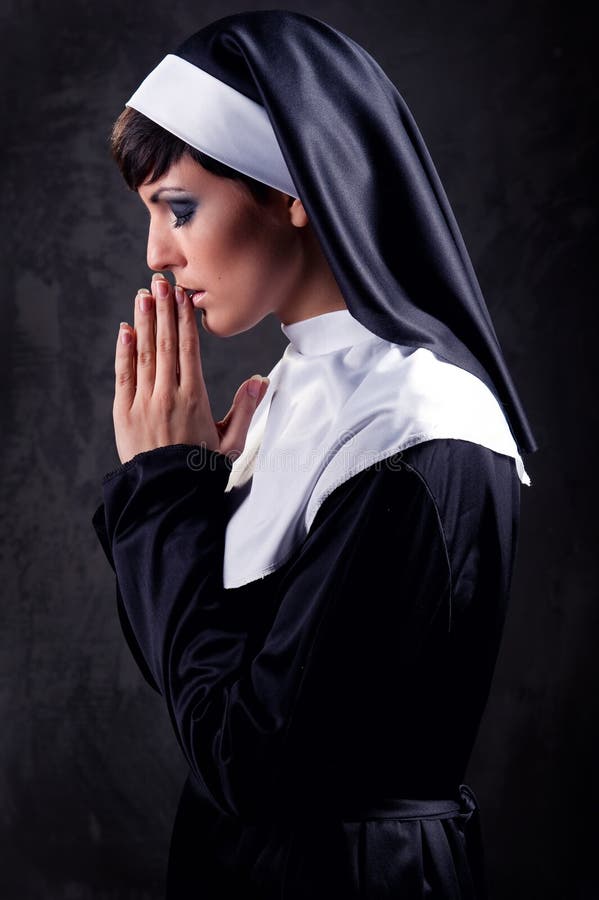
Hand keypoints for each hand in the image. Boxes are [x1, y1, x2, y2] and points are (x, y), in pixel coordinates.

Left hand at [114, 274, 268, 464]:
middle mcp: (168, 395)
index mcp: (194, 398)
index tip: (182, 296)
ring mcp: (143, 402)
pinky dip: (124, 351)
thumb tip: (261, 381)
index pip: (189, 349)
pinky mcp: (124, 412)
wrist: (167, 492)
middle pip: (165, 343)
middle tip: (161, 282)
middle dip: (163, 310)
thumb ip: (245, 409)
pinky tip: (126, 330)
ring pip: (144, 354)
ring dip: (143, 322)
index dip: (184, 320)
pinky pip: (124, 375)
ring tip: (144, 296)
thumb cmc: (201, 468)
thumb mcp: (231, 441)